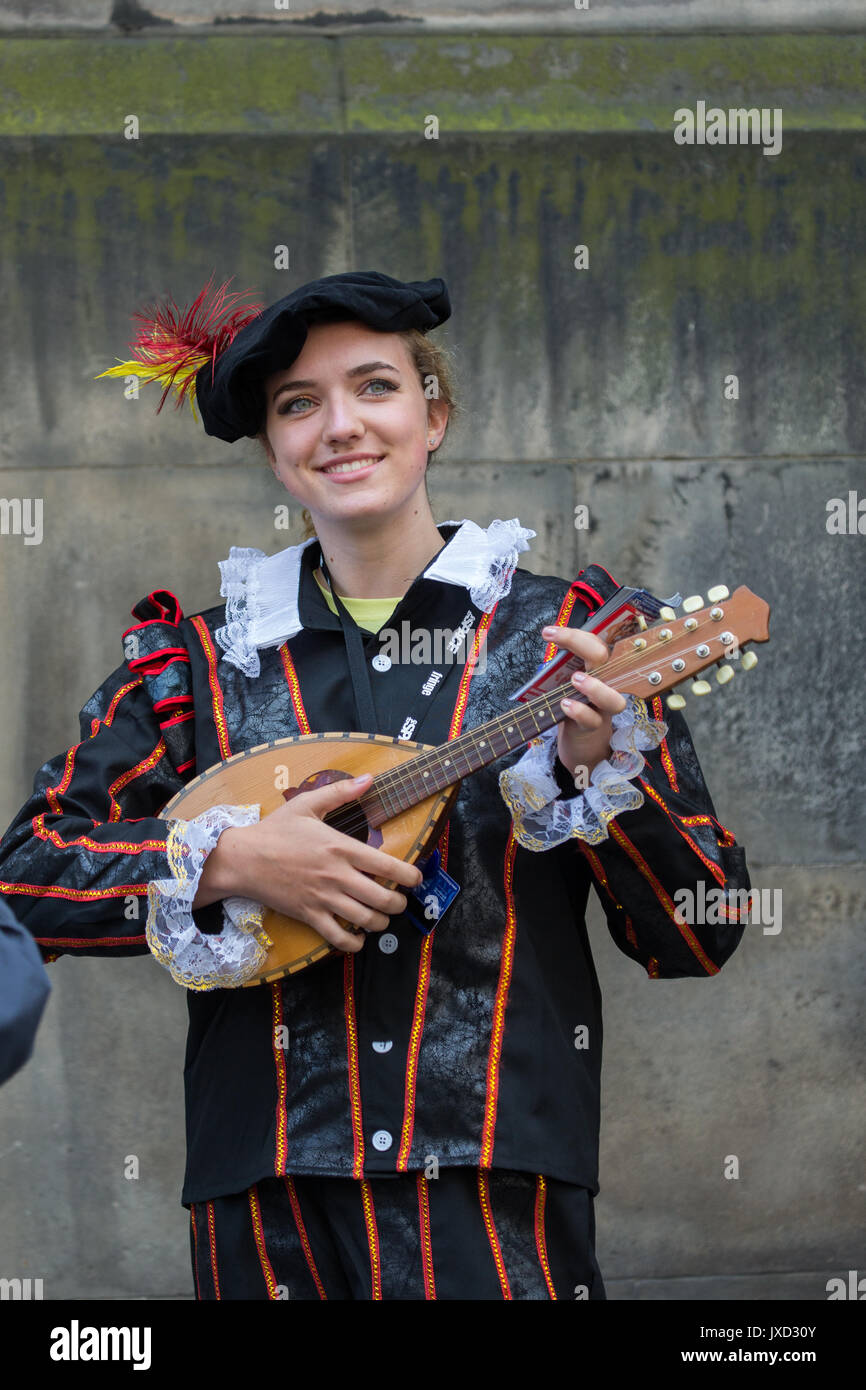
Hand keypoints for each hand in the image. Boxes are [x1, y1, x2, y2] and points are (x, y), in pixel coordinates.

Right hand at [193, 773, 423, 953]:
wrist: (242, 858)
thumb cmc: (275, 830)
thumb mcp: (307, 804)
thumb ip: (341, 792)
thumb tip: (369, 778)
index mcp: (341, 848)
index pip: (389, 866)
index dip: (410, 876)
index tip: (415, 878)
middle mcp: (337, 876)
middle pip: (384, 899)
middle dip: (399, 903)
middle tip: (399, 900)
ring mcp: (324, 898)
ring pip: (366, 921)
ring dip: (381, 923)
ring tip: (381, 917)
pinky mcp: (309, 915)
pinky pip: (338, 938)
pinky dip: (354, 943)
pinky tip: (358, 938)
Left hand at [540, 625, 627, 784]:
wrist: (582, 741)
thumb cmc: (574, 704)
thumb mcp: (568, 682)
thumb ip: (563, 666)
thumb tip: (547, 646)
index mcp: (598, 669)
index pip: (594, 642)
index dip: (573, 634)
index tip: (547, 633)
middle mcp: (606, 685)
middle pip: (605, 658)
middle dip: (582, 644)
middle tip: (558, 641)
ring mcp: (602, 708)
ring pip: (613, 699)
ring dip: (595, 687)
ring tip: (575, 679)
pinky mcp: (592, 728)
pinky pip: (593, 719)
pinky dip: (580, 711)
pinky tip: (565, 705)